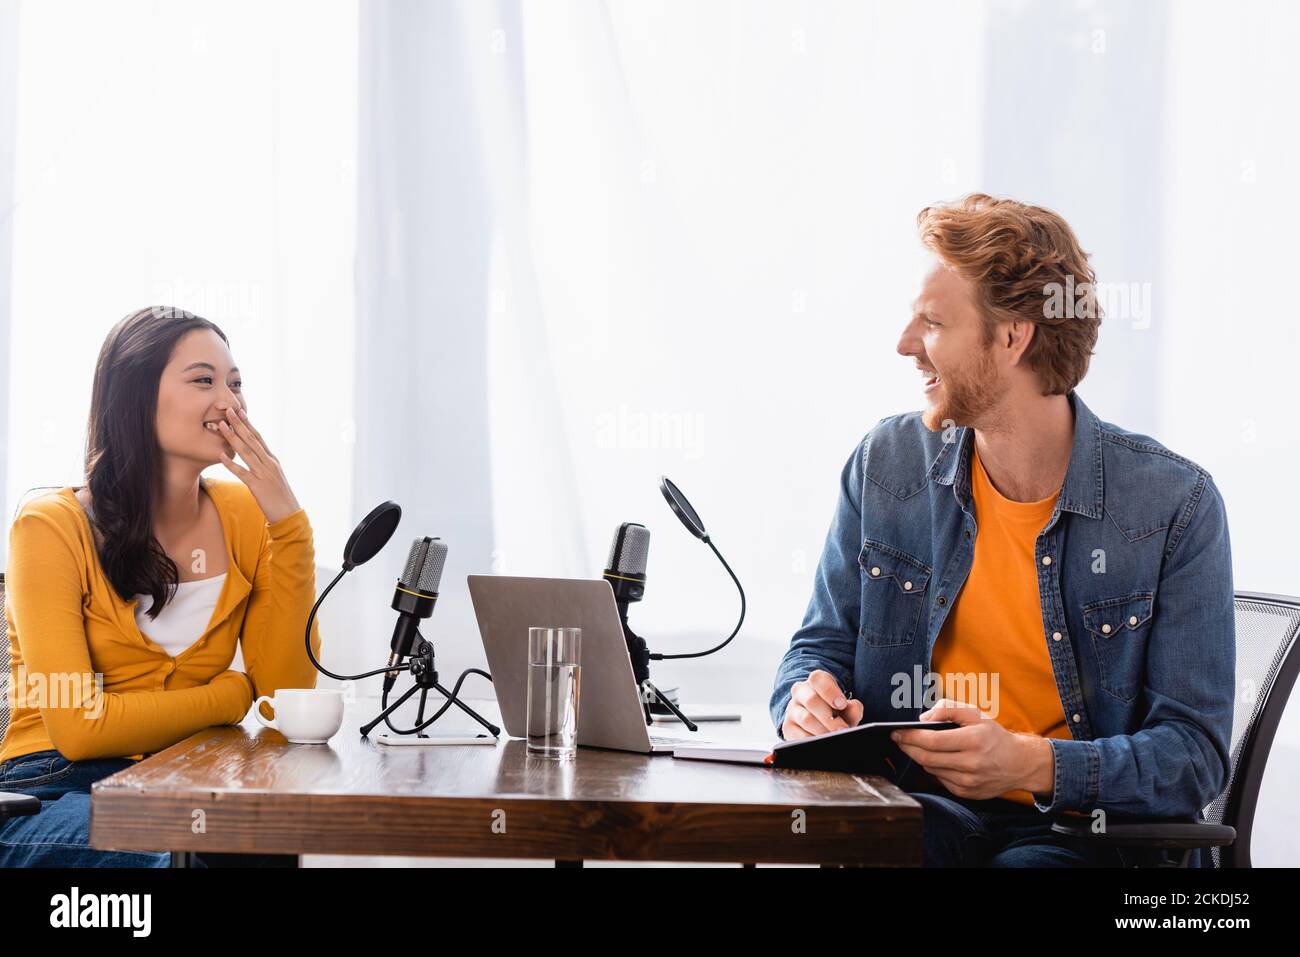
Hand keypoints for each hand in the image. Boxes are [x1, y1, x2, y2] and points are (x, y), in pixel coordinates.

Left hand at [216, 404, 300, 523]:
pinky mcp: (258, 486)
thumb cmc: (280, 497)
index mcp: (272, 460)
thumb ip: (264, 466)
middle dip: (239, 424)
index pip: (258, 437)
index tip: (239, 411)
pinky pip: (242, 473)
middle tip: (228, 410)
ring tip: (221, 426)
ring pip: (246, 452)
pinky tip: (220, 456)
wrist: (290, 514)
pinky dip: (231, 464)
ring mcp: (264, 474)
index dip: (248, 424)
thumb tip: (255, 457)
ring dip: (232, 437)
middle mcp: (269, 463)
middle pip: (252, 440)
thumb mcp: (274, 477)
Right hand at [781, 669, 863, 738]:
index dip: (830, 691)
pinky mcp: (788, 727)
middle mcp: (800, 692)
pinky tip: (822, 743)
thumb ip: (852, 707)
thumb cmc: (834, 711)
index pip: (818, 679)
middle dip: (829, 717)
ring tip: (835, 738)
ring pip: (805, 719)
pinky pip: (798, 735)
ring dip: (822, 730)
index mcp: (815, 682)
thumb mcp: (845, 708)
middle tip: (843, 728)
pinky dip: (812, 740)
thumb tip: (854, 708)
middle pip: (811, 700)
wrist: (818, 720)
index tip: (842, 704)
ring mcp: (792, 709)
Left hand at [889, 698, 1050, 799]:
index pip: (932, 741)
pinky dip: (933, 767)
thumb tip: (922, 719)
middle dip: (907, 747)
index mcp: (973, 741)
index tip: (896, 731)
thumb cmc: (993, 735)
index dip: (910, 737)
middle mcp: (971, 764)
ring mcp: (969, 782)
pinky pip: (939, 779)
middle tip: (897, 738)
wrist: (1019, 763)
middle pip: (926, 758)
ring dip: (919, 757)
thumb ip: (948, 708)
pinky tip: (935, 758)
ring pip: (931, 769)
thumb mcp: (975, 714)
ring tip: (915, 746)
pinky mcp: (967, 793)